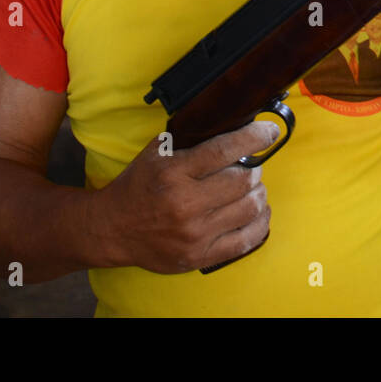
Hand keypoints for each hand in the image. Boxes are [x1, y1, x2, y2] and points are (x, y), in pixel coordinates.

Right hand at [93, 120, 275, 273]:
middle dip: (254, 168)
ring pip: (250, 208)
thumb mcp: (157, 153)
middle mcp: (185, 204)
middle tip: (251, 166)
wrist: (111, 229)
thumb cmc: (138, 186)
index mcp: (174, 172)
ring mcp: (194, 234)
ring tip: (251, 188)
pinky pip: (247, 239)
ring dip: (258, 193)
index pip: (225, 151)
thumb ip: (191, 139)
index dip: (254, 138)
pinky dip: (259, 222)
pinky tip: (255, 211)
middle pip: (244, 180)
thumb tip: (235, 124)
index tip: (269, 132)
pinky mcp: (200, 257)